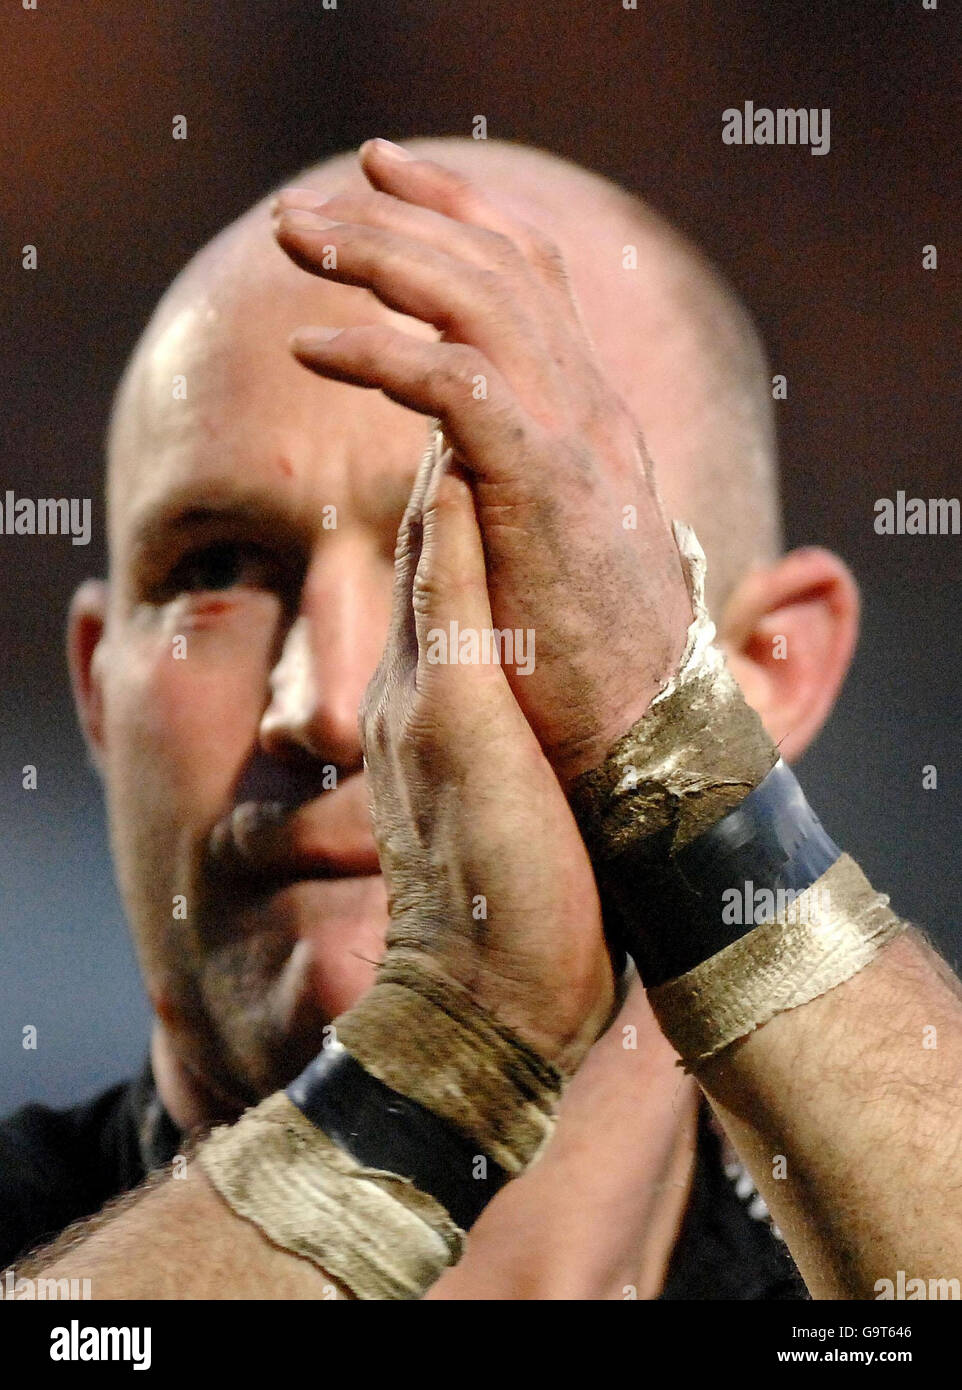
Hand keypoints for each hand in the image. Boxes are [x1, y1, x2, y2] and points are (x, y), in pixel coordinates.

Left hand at [273, 138, 692, 784]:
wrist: (644, 734)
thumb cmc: (582, 663)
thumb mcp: (543, 552)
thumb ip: (496, 489)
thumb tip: (440, 471)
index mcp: (588, 418)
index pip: (530, 279)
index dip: (457, 216)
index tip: (380, 179)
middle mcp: (591, 410)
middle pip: (500, 266)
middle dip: (397, 217)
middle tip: (304, 208)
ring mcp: (578, 442)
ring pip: (481, 302)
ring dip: (380, 259)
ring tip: (297, 240)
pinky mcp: (548, 488)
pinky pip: (458, 387)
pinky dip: (380, 355)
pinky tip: (311, 347)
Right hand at [359, 426, 613, 1073]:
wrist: (483, 1007)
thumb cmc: (514, 918)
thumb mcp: (498, 814)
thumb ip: (494, 753)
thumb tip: (523, 724)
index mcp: (435, 713)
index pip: (439, 587)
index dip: (448, 504)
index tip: (467, 435)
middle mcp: (417, 692)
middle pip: (422, 548)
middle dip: (430, 453)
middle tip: (439, 360)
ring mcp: (427, 700)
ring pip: (424, 553)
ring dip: (431, 458)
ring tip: (434, 363)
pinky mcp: (456, 719)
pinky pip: (446, 596)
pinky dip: (448, 521)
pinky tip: (453, 450)